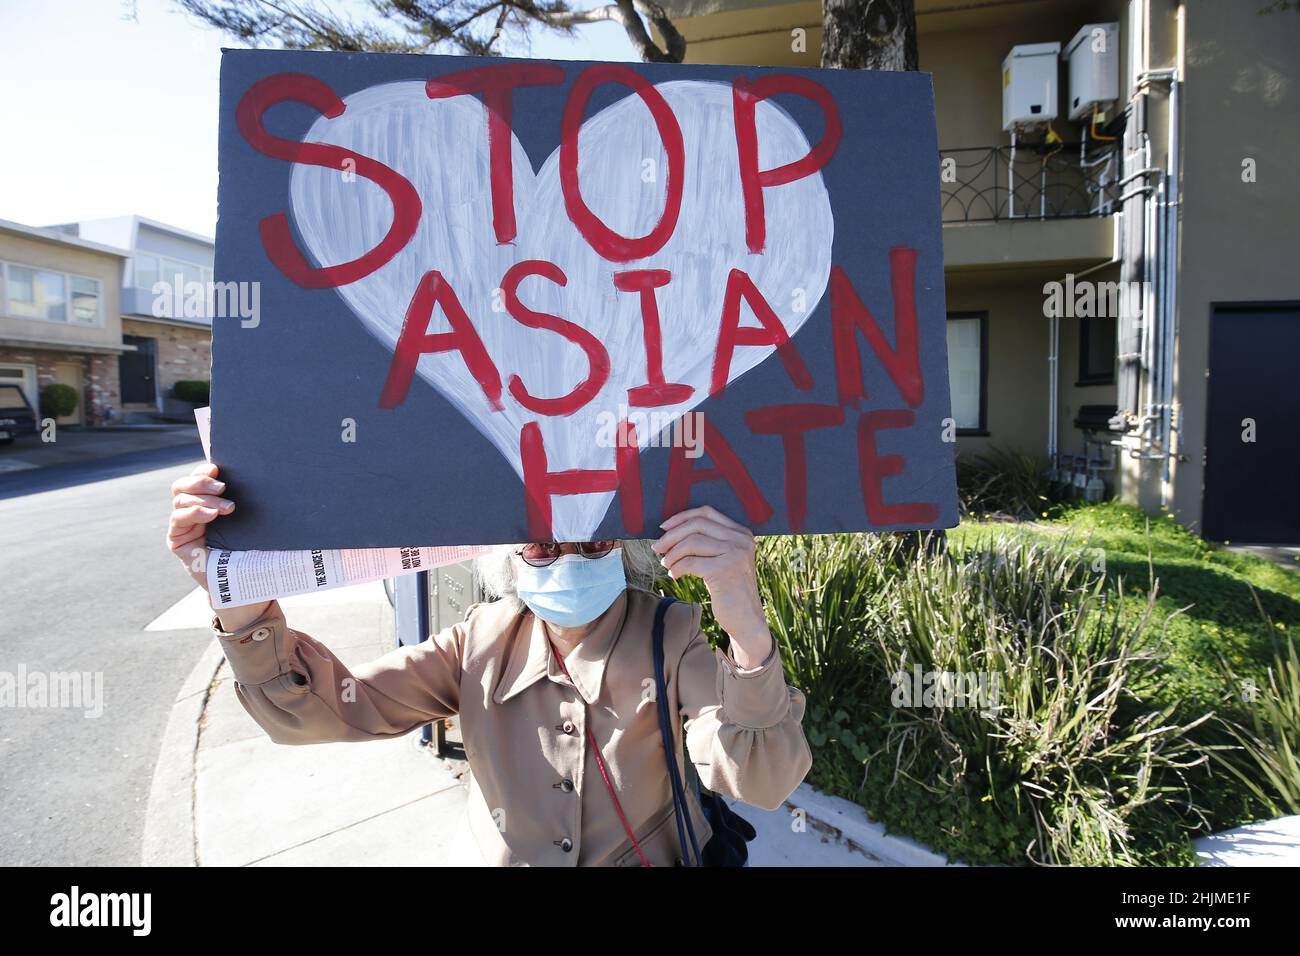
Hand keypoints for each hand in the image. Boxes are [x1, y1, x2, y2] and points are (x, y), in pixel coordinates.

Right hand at [167, 462, 269, 627]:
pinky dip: (194, 513)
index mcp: (209, 503)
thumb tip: (279, 478)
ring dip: (203, 498)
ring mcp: (184, 526)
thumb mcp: (258, 525)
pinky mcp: (178, 541)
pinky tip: (211, 515)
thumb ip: (256, 504)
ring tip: (227, 508)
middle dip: (201, 481)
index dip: (204, 471)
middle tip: (223, 487)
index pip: (198, 479)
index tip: (219, 469)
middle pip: (182, 485)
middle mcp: (193, 512)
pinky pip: (177, 520)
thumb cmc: (256, 553)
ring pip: (180, 499)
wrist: (247, 587)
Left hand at [652, 505, 772, 668]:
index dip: (681, 517)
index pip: (707, 513)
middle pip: (697, 524)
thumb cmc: (730, 590)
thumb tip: (670, 531)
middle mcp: (741, 540)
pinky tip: (675, 575)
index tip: (664, 527)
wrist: (747, 620)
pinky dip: (677, 568)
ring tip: (667, 564)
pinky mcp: (725, 570)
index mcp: (741, 533)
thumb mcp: (724, 560)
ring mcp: (735, 554)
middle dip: (672, 535)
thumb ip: (708, 542)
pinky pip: (690, 562)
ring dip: (673, 554)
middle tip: (658, 548)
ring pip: (692, 542)